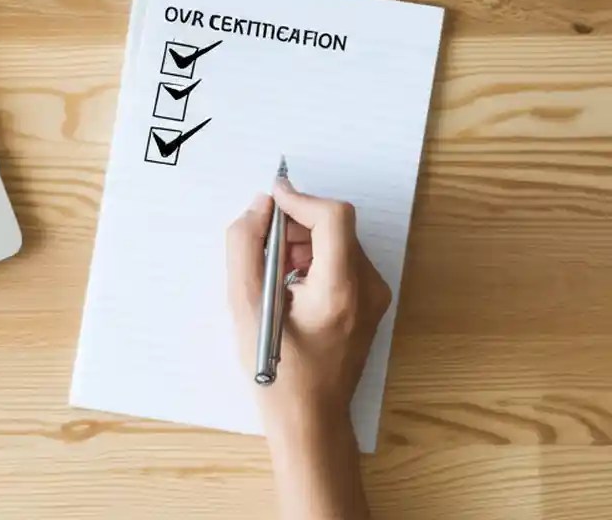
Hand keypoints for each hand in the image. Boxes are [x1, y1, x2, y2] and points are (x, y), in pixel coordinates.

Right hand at [226, 179, 390, 519]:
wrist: (310, 420)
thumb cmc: (277, 373)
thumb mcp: (244, 307)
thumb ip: (244, 249)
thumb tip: (257, 208)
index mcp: (340, 290)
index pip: (332, 217)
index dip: (298, 199)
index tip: (270, 198)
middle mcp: (367, 289)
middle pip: (334, 228)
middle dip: (294, 227)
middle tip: (262, 250)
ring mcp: (374, 297)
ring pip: (337, 242)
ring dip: (301, 245)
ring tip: (273, 278)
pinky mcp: (369, 303)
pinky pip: (341, 262)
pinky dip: (312, 262)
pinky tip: (289, 290)